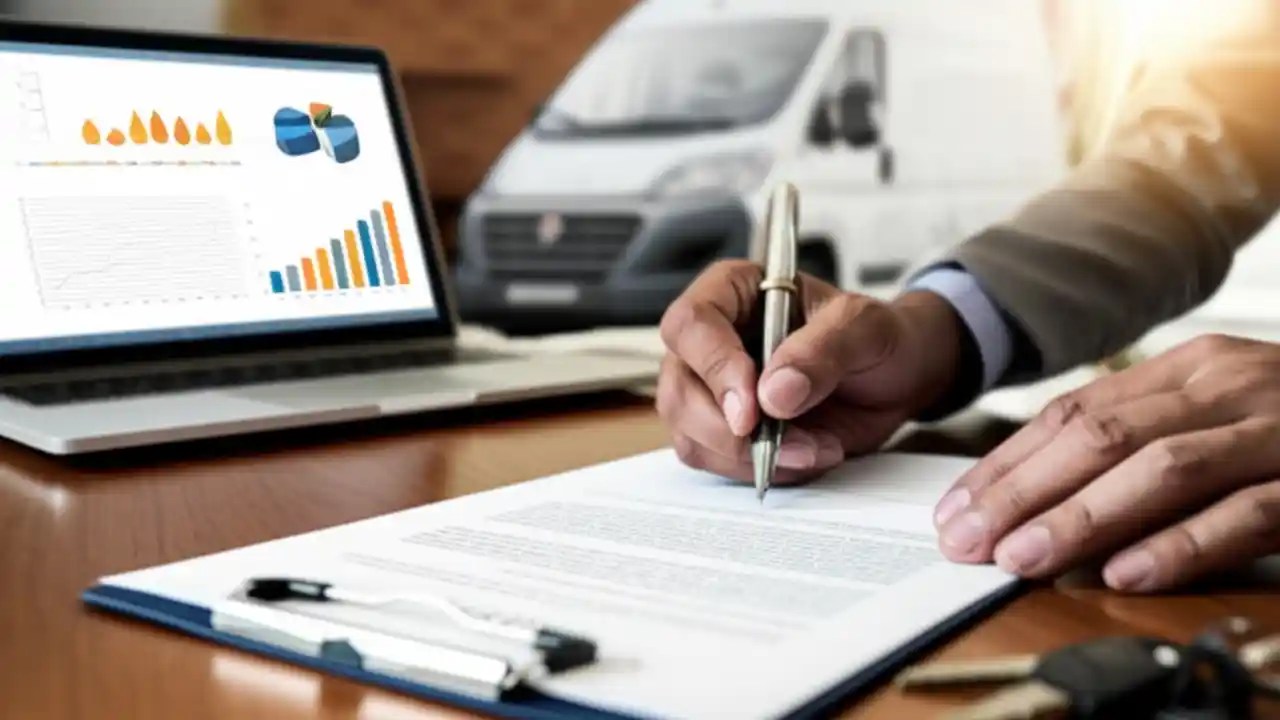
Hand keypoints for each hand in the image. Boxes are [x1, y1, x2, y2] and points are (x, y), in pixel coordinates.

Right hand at [657, 260, 966, 483]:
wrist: (897, 377)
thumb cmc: (877, 337)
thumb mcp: (866, 328)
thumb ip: (823, 350)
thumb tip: (774, 393)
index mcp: (733, 291)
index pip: (692, 324)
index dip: (714, 368)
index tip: (752, 409)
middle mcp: (710, 339)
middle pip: (679, 388)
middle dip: (730, 430)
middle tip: (790, 443)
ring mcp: (710, 388)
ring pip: (689, 433)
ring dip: (748, 456)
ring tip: (813, 449)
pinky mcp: (723, 430)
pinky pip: (715, 461)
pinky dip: (758, 470)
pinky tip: (802, 456)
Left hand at [935, 334, 1279, 591]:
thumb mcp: (1215, 413)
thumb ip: (1141, 438)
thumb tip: (1037, 494)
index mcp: (1191, 368)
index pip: (1073, 412)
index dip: (1007, 463)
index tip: (956, 507)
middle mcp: (1228, 385)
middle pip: (1100, 434)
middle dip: (1021, 490)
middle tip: (965, 539)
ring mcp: (1279, 429)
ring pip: (1162, 467)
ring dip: (1083, 515)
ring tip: (1023, 556)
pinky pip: (1246, 512)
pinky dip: (1183, 543)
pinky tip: (1128, 571)